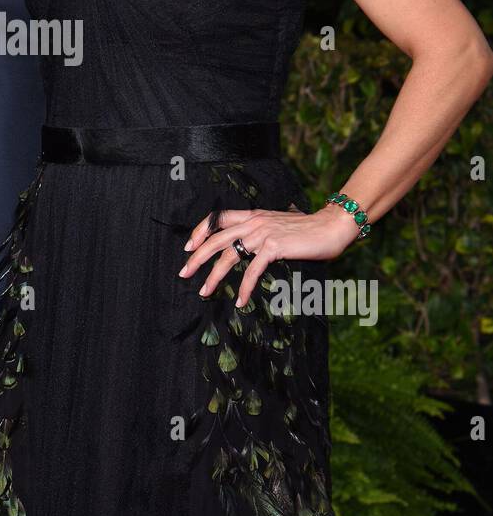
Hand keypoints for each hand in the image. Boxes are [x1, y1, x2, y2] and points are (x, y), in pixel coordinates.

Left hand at [179, 205, 359, 308]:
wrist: (331, 226)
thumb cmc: (308, 228)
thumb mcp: (278, 224)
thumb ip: (262, 230)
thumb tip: (250, 244)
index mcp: (253, 215)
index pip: (218, 219)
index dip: (200, 231)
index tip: (188, 247)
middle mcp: (254, 221)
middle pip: (216, 239)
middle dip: (197, 257)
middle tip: (184, 273)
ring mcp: (263, 233)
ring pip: (229, 255)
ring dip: (214, 275)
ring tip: (204, 291)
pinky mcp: (274, 247)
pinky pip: (253, 270)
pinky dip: (244, 287)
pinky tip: (239, 300)